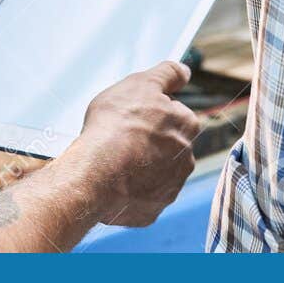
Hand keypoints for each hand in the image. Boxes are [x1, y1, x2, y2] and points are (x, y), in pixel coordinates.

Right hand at [61, 61, 200, 227]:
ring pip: (156, 172)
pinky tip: (114, 182)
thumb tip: (184, 71)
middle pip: (167, 144)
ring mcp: (170, 188)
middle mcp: (187, 159)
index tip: (133, 115)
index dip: (151, 111)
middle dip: (149, 141)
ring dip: (141, 167)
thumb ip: (167, 73)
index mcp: (187, 125)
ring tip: (114, 161)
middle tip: (121, 137)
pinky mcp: (153, 211)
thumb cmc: (116, 124)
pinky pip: (143, 198)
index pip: (174, 113)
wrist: (96, 172)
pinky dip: (131, 191)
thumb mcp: (140, 83)